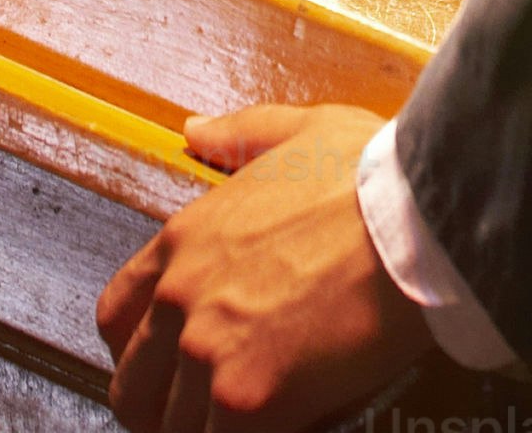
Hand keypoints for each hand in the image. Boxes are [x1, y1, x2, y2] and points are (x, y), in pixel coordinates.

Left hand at [99, 101, 425, 431]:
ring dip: (203, 431)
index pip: (117, 315)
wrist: (414, 216)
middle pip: (131, 387)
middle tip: (202, 413)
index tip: (162, 366)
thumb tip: (197, 131)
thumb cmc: (369, 174)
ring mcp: (208, 351)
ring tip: (242, 425)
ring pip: (169, 429)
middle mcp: (182, 296)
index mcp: (186, 237)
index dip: (135, 350)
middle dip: (161, 408)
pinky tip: (282, 430)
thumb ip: (239, 134)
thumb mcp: (298, 130)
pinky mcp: (246, 398)